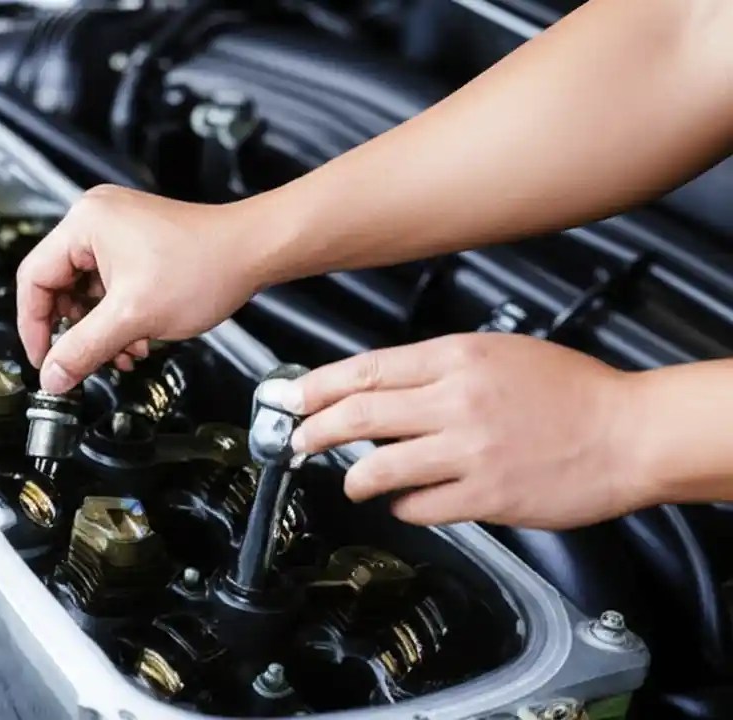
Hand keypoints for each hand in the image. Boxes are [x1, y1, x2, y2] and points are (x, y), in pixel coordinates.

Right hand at [17, 185, 265, 392]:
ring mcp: (116, 229)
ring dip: (98, 329)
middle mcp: (96, 219)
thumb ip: (84, 349)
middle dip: (75, 331)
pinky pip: (108, 285)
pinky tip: (134, 338)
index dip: (34, 326)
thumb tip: (53, 375)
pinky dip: (116, 315)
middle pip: (59, 286)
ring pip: (86, 291)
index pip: (35, 279)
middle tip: (82, 360)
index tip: (44, 360)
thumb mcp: (132, 318)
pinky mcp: (135, 242)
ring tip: (120, 352)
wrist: (254, 252)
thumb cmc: (206, 266)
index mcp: (85, 223)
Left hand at [280, 333, 651, 528]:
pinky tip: (405, 502)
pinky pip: (419, 506)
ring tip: (350, 480)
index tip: (291, 397)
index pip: (366, 370)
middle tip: (298, 440)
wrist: (630, 432)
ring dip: (354, 477)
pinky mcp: (486, 495)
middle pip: (360, 416)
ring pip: (380, 467)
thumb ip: (438, 368)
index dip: (317, 386)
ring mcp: (470, 450)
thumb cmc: (571, 391)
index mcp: (457, 358)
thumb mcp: (498, 353)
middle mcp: (457, 401)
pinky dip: (402, 506)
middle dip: (315, 431)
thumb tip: (381, 387)